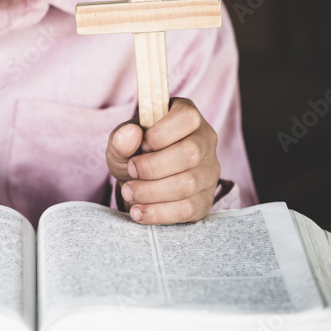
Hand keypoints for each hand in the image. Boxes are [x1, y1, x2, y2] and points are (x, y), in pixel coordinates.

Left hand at [106, 98, 220, 224]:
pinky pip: (188, 209)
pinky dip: (158, 213)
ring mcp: (209, 172)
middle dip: (152, 167)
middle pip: (190, 153)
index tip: (141, 145)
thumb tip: (130, 134)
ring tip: (129, 192)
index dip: (160, 133)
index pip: (187, 117)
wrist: (137, 180)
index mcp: (187, 117)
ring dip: (151, 192)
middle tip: (130, 171)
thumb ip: (122, 137)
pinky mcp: (205, 200)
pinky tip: (139, 211)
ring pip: (188, 184)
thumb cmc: (133, 153)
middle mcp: (205, 142)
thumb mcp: (121, 141)